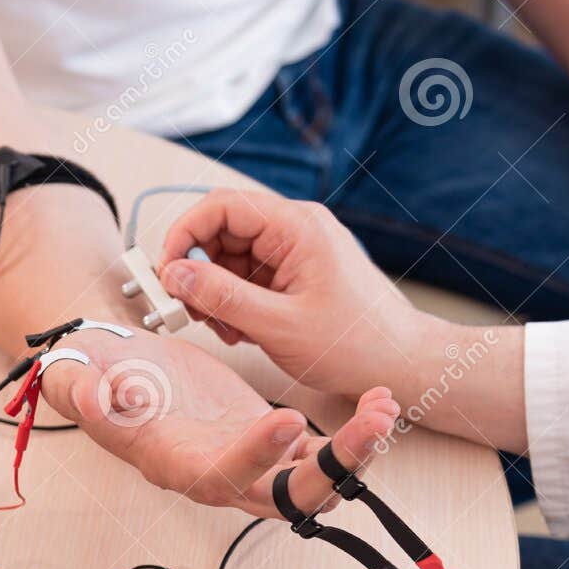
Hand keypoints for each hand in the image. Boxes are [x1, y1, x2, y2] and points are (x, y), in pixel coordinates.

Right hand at [34, 324, 399, 517]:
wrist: (117, 369)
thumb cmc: (94, 376)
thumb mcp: (79, 375)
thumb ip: (83, 391)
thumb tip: (102, 397)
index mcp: (176, 464)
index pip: (220, 476)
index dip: (253, 456)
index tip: (285, 420)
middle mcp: (218, 474)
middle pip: (284, 497)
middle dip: (332, 470)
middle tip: (372, 426)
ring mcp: (249, 461)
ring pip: (313, 481)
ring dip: (355, 454)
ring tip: (385, 409)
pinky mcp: (269, 440)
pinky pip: (320, 453)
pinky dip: (353, 436)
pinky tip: (378, 403)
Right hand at [153, 187, 442, 400]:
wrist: (401, 362)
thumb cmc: (357, 344)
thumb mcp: (278, 325)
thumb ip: (222, 297)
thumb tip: (175, 274)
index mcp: (297, 227)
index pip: (222, 206)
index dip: (185, 234)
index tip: (168, 273)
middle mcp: (295, 230)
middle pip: (221, 230)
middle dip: (196, 269)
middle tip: (187, 309)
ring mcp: (294, 251)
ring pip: (229, 256)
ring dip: (212, 291)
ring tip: (222, 328)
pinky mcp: (293, 273)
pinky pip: (246, 276)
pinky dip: (232, 302)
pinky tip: (238, 330)